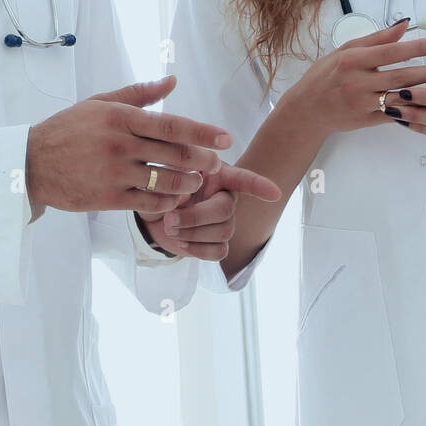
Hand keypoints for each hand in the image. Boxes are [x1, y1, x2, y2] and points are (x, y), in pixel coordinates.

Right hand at [25, 74, 229, 214]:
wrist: (31, 163)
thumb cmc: (69, 128)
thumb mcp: (100, 102)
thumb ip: (139, 93)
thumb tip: (172, 81)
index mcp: (120, 117)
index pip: (171, 125)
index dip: (203, 132)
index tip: (226, 138)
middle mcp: (120, 145)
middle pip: (175, 155)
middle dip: (203, 161)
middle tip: (216, 163)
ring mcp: (114, 173)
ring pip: (166, 182)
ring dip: (188, 184)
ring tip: (196, 182)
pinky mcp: (107, 198)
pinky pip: (148, 203)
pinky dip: (167, 203)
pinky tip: (173, 200)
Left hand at [136, 162, 282, 261]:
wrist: (151, 211)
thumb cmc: (160, 185)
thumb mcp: (163, 174)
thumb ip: (176, 178)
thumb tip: (188, 191)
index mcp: (217, 175)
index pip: (243, 178)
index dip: (259, 186)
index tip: (274, 194)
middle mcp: (225, 197)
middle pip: (225, 210)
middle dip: (196, 217)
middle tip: (170, 219)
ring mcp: (223, 221)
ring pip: (223, 232)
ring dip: (192, 233)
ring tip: (170, 226)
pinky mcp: (217, 243)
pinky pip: (219, 251)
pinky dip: (198, 250)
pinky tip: (182, 242)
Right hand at [280, 18, 425, 141]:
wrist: (306, 110)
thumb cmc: (325, 75)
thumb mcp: (345, 50)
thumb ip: (376, 38)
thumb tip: (404, 24)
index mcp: (353, 60)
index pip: (392, 52)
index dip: (418, 47)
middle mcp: (358, 82)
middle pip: (403, 76)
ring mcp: (363, 104)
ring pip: (402, 97)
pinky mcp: (367, 121)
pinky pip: (396, 114)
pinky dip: (414, 109)